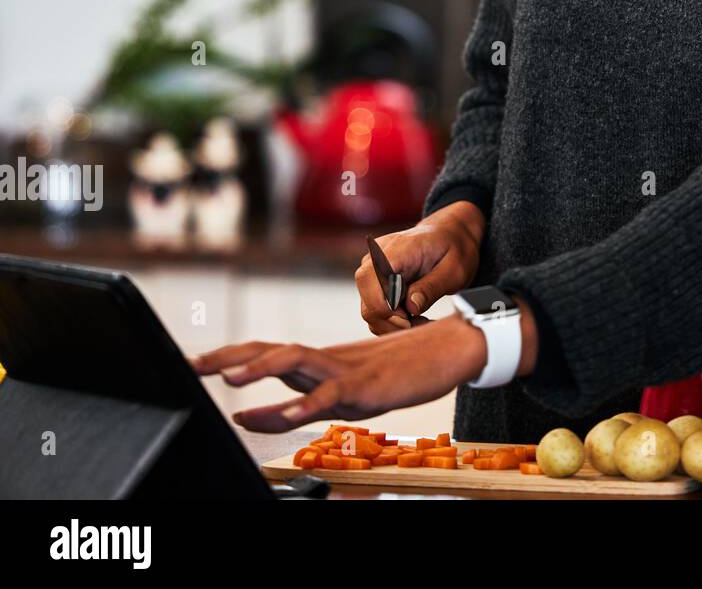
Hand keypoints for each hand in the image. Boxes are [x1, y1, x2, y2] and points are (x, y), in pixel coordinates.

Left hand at [189, 314, 486, 432]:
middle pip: (268, 349)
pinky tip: (288, 415)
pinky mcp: (365, 386)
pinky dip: (307, 403)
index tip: (191, 362)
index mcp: (313, 361)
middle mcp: (322, 359)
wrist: (445, 349)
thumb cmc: (393, 373)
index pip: (261, 352)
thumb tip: (241, 418)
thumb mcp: (335, 395)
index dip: (226, 356)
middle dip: (228, 356)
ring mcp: (344, 369)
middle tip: (193, 364)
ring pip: (296, 361)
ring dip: (261, 369)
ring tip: (230, 380)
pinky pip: (331, 394)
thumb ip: (286, 406)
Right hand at [356, 201, 485, 334]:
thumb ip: (432, 287)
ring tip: (422, 321)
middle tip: (422, 324)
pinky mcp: (376, 282)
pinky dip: (393, 321)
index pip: (369, 279)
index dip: (383, 306)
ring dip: (395, 325)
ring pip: (370, 311)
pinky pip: (376, 309)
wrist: (450, 235)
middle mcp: (378, 257)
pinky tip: (414, 317)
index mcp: (398, 249)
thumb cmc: (454, 248)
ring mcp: (374, 270)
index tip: (410, 318)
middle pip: (367, 301)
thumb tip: (411, 308)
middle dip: (394, 322)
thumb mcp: (455, 270)